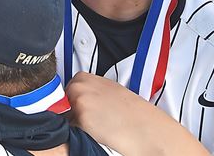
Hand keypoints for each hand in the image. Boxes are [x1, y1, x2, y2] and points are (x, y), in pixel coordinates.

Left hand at [67, 72, 207, 155]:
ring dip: (74, 121)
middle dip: (71, 108)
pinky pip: (69, 127)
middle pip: (63, 97)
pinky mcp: (81, 116)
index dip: (74, 99)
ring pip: (65, 113)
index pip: (71, 86)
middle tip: (90, 120)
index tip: (79, 107)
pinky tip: (96, 133)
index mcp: (94, 78)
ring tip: (97, 127)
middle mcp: (84, 85)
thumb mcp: (114, 94)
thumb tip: (81, 102)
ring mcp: (81, 99)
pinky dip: (78, 132)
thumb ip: (95, 93)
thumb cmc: (137, 116)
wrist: (149, 130)